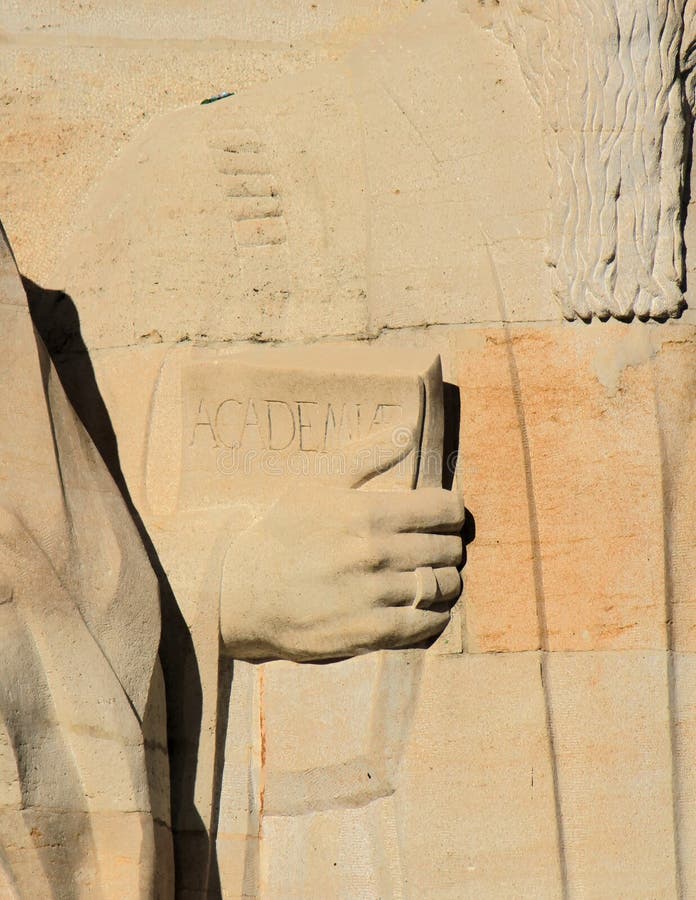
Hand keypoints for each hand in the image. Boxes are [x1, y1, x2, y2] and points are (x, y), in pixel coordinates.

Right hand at [219, 431, 464, 661]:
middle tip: (442, 546)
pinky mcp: (369, 632)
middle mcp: (376, 553)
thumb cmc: (279, 533)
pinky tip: (428, 608)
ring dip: (447, 579)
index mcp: (367, 513)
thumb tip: (408, 432)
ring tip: (436, 576)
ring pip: (441, 585)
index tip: (448, 515)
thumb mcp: (316, 485)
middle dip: (450, 544)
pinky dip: (436, 615)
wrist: (241, 593)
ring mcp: (374, 595)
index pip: (442, 509)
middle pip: (447, 547)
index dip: (453, 510)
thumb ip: (367, 458)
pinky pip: (426, 624)